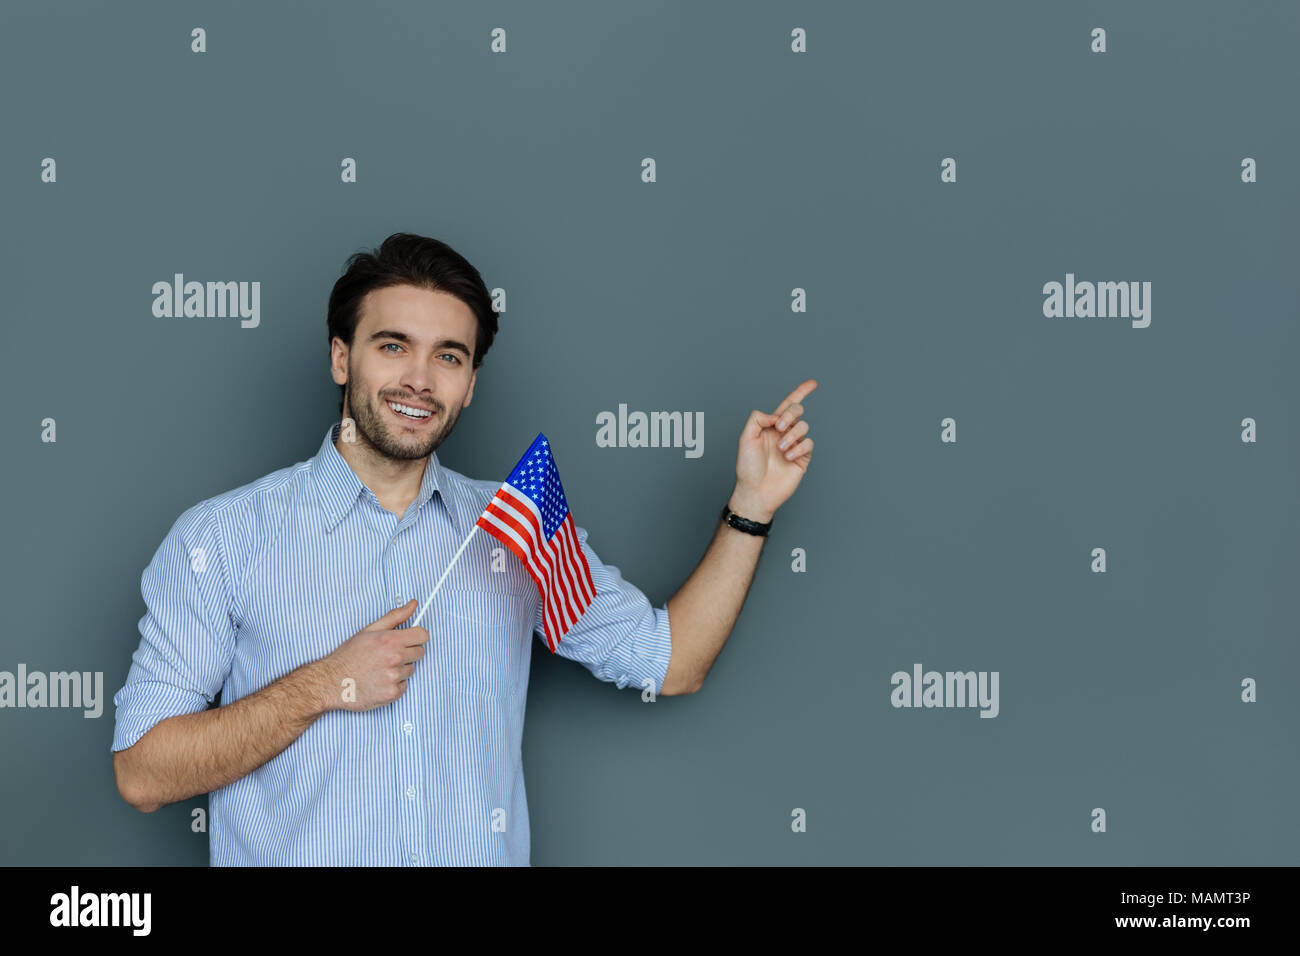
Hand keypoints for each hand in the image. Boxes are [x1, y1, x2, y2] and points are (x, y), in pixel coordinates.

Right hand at [316, 600, 430, 711]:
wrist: (331, 682)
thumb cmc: (349, 656)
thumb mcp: (369, 630)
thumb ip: (395, 617)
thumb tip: (413, 604)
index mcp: (390, 640)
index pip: (423, 635)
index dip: (416, 637)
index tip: (410, 640)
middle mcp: (395, 658)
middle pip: (420, 652)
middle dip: (408, 652)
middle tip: (390, 655)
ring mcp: (394, 677)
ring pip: (411, 670)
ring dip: (400, 669)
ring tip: (380, 668)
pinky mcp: (392, 693)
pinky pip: (404, 685)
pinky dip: (394, 684)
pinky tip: (379, 680)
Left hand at [730, 379, 817, 522]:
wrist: (756, 491)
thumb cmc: (748, 467)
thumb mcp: (746, 438)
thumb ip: (758, 419)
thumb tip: (774, 414)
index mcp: (770, 426)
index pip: (786, 405)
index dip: (800, 393)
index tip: (813, 383)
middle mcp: (783, 433)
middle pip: (797, 411)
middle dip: (790, 415)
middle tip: (780, 427)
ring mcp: (794, 445)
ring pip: (803, 427)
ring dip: (792, 435)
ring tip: (781, 449)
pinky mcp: (802, 458)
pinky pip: (808, 443)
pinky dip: (798, 448)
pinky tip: (788, 457)